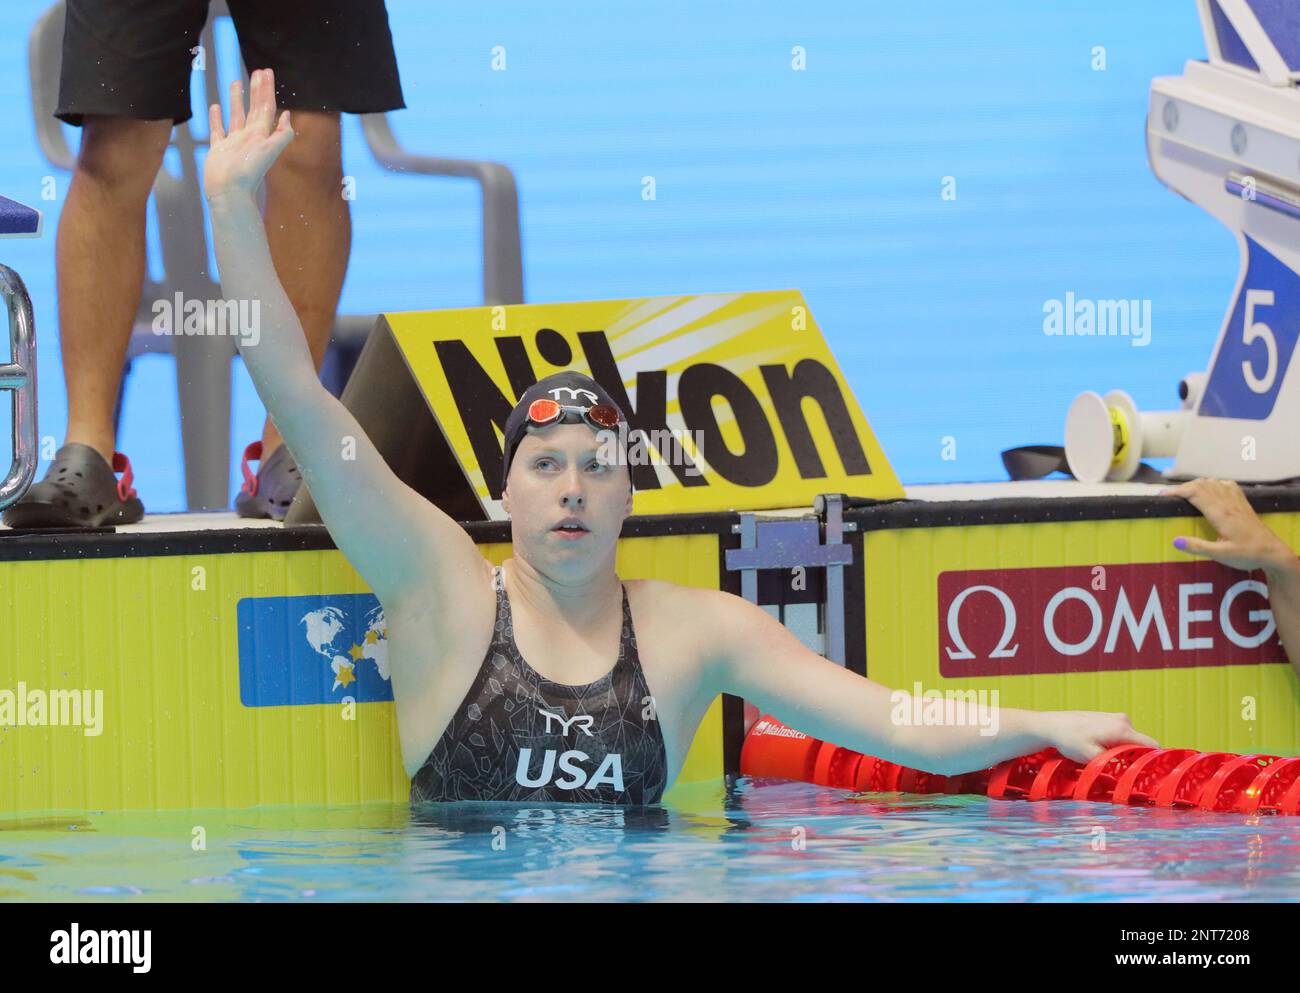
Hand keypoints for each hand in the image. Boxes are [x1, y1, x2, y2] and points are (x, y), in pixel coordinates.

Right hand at [203, 67, 293, 200]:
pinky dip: (216, 118)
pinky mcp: (218, 149)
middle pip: (254, 108)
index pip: (266, 107)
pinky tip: (215, 106)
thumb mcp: (269, 151)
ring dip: (237, 99)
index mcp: (261, 135)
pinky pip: (218, 129)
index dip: (267, 89)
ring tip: (236, 82)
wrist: (229, 193)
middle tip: (258, 71)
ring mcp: (233, 143)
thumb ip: (281, 134)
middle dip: (257, 90)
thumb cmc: (248, 173)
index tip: (266, 72)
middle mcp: (249, 137)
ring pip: (236, 115)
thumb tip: (288, 115)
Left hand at [1043, 710, 1157, 764]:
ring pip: (1129, 739)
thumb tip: (1133, 772)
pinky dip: (1115, 743)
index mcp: (1122, 729)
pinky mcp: (1107, 717)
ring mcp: (1115, 717)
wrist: (1051, 725)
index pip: (1152, 745)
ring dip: (1122, 750)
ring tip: (1103, 756)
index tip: (1151, 773)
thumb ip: (1115, 765)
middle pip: (1141, 743)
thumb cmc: (1070, 741)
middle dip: (1134, 756)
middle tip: (1121, 769)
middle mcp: (1122, 720)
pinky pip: (1120, 734)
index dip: (1153, 760)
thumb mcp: (1093, 758)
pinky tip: (1098, 747)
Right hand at [1162, 477, 1294, 572]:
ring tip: (1184, 493)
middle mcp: (1228, 503)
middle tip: (1168, 496)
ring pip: (1213, 482)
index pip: (1195, 493)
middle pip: (1202, 484)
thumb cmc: (1248, 554)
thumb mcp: (1221, 555)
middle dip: (1182, 487)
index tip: (1162, 496)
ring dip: (1196, 484)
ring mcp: (1236, 501)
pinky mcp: (1243, 503)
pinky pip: (1226, 484)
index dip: (1176, 491)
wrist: (1273, 552)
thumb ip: (1198, 547)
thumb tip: (1175, 540)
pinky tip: (1210, 489)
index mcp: (1220, 513)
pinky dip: (1213, 483)